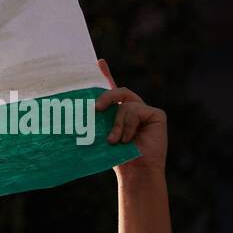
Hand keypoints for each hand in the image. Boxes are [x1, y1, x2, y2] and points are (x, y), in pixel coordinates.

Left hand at [96, 58, 167, 174]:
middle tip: (96, 110)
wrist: (134, 171)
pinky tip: (129, 139)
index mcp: (117, 113)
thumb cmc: (116, 158)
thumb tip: (77, 112)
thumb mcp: (100, 137)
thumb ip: (96, 122)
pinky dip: (128, 126)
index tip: (98, 61)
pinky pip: (136, 111)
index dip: (106, 74)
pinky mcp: (156, 114)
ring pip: (124, 105)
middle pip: (117, 92)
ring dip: (116, 125)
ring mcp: (145, 110)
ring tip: (114, 141)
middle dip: (104, 98)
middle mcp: (132, 109)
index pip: (111, 90)